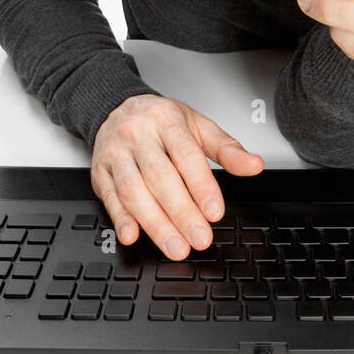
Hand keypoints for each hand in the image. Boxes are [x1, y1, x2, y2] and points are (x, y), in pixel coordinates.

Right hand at [91, 94, 263, 259]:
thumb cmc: (160, 121)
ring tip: (175, 246)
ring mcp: (116, 153)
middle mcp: (138, 135)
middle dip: (181, 212)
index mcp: (167, 121)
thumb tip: (254, 165)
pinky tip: (132, 235)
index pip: (186, 155)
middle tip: (199, 238)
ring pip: (133, 190)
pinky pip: (109, 197)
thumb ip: (227, 148)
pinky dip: (120, 219)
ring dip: (154, 223)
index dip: (201, 185)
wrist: (116, 106)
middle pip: (160, 177)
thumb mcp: (198, 125)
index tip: (214, 211)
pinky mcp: (99, 171)